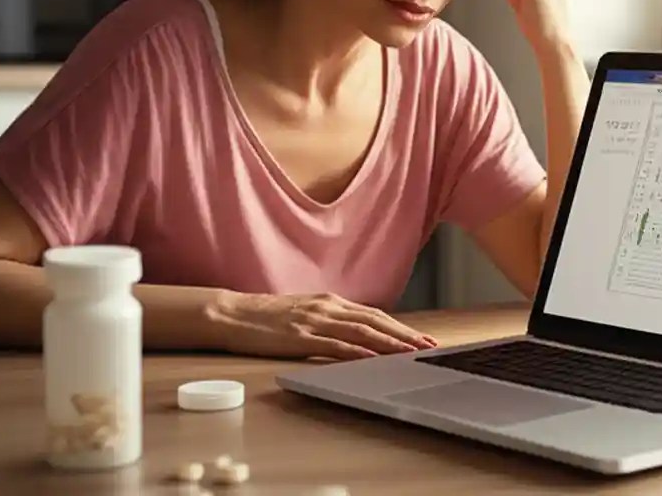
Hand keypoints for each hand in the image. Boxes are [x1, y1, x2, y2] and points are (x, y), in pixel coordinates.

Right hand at [211, 291, 438, 360]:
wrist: (231, 313)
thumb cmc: (267, 318)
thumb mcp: (305, 313)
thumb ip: (330, 321)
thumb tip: (357, 336)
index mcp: (331, 302)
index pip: (375, 315)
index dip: (401, 327)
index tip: (422, 338)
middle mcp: (328, 307)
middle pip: (376, 321)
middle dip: (405, 334)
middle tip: (429, 347)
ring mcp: (315, 321)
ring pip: (362, 331)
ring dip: (390, 343)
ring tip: (411, 354)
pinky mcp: (300, 337)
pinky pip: (334, 345)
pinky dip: (357, 352)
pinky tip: (373, 359)